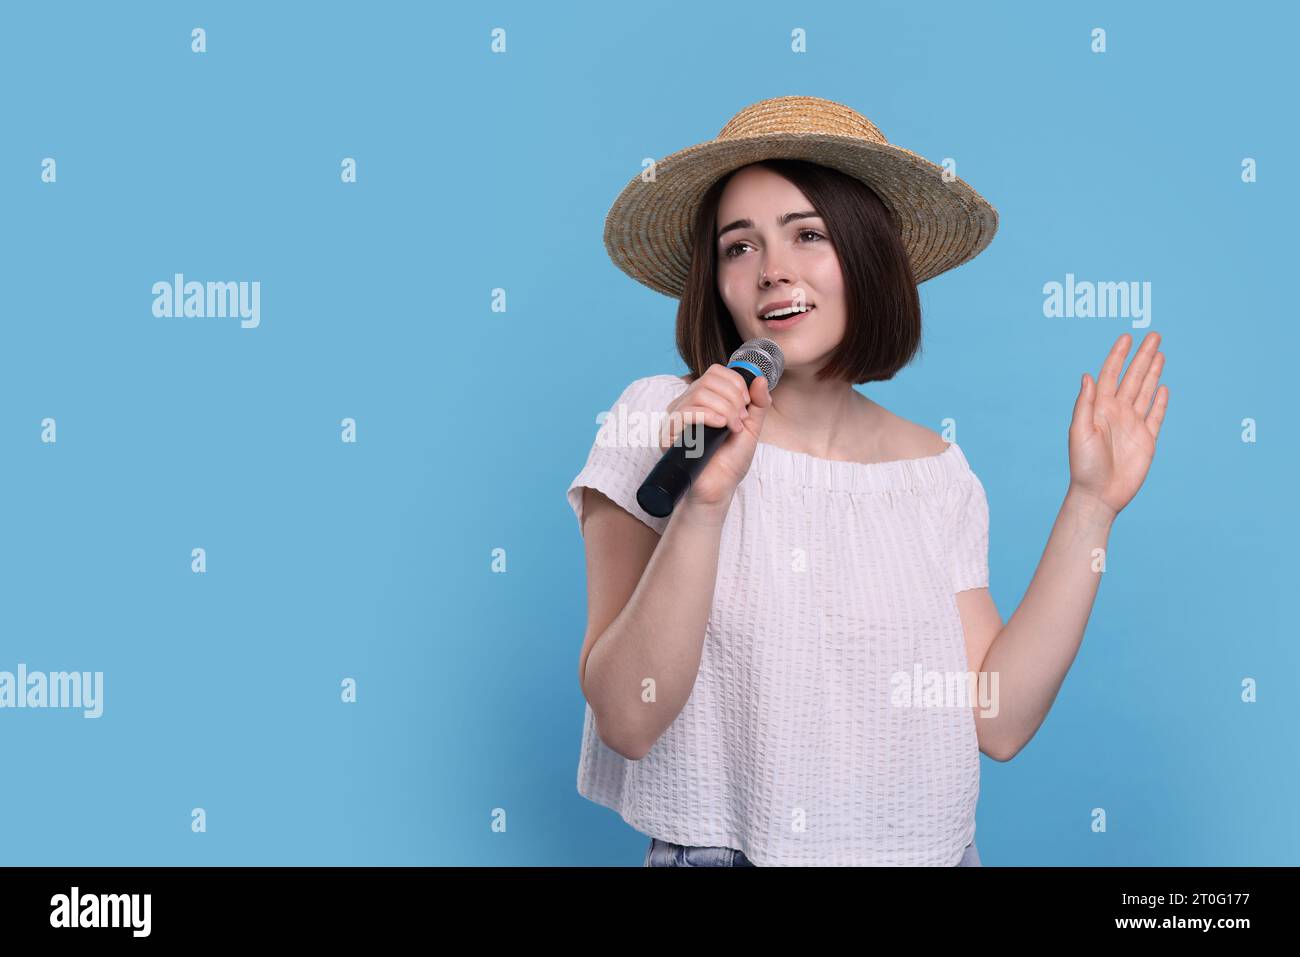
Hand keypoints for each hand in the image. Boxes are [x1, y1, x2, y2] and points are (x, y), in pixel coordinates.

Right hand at [660, 365, 772, 510]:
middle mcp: (687, 404)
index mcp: (704, 399)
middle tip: (741, 420)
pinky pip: (684, 412)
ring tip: (732, 428)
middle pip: (709, 380)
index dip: (735, 383)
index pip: (715, 372)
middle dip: (733, 398)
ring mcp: (676, 417)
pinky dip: (708, 415)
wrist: (720, 488)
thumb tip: (761, 378)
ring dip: (724, 409)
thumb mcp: (752, 427)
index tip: (746, 404)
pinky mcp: (669, 434)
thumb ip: (759, 403)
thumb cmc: (731, 460)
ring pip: (699, 393)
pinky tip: (721, 426)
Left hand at [1068, 331, 1168, 517]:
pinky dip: (1160, 401)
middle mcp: (1117, 412)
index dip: (1119, 355)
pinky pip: (1156, 416)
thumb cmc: (1084, 465)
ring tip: (1160, 353)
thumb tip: (1088, 376)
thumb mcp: (1079, 432)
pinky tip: (1163, 386)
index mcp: (1100, 408)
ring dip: (1152, 372)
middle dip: (1143, 356)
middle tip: (1154, 335)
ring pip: (1145, 391)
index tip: (1127, 337)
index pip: (1111, 374)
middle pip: (1133, 377)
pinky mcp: (1146, 440)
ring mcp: (1133, 425)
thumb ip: (1085, 404)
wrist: (1098, 495)